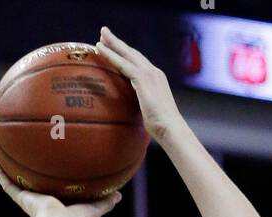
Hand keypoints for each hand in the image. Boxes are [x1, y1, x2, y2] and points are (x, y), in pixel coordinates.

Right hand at [0, 161, 120, 216]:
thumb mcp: (92, 209)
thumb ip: (104, 203)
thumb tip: (120, 195)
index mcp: (56, 206)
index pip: (53, 194)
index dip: (53, 185)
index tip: (52, 174)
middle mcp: (40, 203)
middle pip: (34, 187)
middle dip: (31, 177)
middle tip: (29, 161)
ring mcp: (29, 200)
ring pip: (18, 183)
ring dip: (11, 172)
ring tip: (5, 158)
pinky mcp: (21, 199)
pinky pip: (8, 185)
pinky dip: (0, 175)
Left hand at [96, 26, 183, 144]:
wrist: (171, 128)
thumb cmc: (161, 128)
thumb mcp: (149, 113)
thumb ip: (141, 107)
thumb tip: (131, 115)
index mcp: (156, 79)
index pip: (139, 63)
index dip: (126, 54)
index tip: (116, 47)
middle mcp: (154, 72)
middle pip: (132, 53)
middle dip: (118, 42)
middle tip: (104, 32)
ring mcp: (149, 74)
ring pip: (127, 54)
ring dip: (112, 44)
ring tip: (100, 36)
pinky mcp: (143, 79)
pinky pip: (123, 64)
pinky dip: (111, 55)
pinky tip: (100, 49)